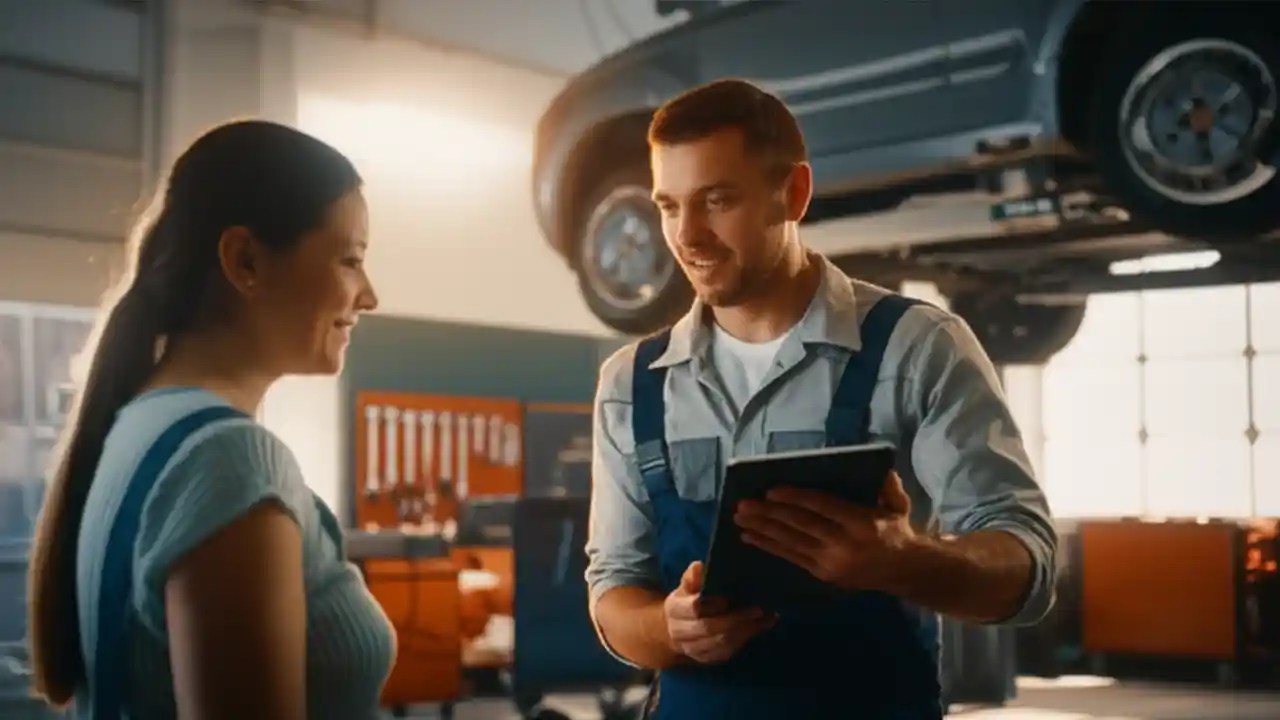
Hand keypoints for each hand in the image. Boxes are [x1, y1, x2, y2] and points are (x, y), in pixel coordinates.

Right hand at [663, 561, 775, 663]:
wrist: (675, 629)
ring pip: (721, 642)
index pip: (692, 609)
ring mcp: (693, 648)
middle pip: (709, 628)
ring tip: (765, 617)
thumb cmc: (686, 600)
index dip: (711, 605)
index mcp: (674, 610)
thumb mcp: (686, 586)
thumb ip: (693, 577)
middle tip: (758, 609)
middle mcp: (680, 632)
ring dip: (745, 630)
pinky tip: (760, 626)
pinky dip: (746, 638)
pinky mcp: (707, 658)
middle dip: (735, 619)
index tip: (727, 599)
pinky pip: (727, 651)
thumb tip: (699, 566)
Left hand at [734, 471, 916, 592]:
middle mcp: (843, 544)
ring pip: (790, 543)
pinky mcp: (822, 574)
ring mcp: (830, 562)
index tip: (771, 490)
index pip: (822, 507)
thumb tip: (878, 466)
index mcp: (861, 523)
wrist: (905, 572)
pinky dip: (769, 546)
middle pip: (800, 525)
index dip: (796, 498)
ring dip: (762, 529)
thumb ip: (888, 486)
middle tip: (743, 504)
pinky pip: (791, 558)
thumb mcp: (899, 505)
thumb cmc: (896, 530)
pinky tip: (750, 537)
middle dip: (769, 514)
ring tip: (739, 518)